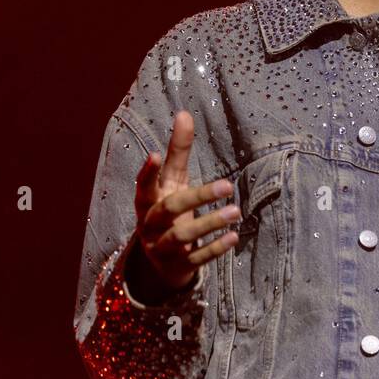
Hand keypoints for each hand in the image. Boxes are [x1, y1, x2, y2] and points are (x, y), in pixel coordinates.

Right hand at [131, 110, 239, 292]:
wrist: (162, 262)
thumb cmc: (168, 209)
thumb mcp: (172, 182)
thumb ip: (177, 151)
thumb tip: (184, 113)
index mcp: (147, 202)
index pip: (143, 186)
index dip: (147, 172)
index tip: (155, 153)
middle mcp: (150, 225)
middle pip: (169, 209)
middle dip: (198, 196)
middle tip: (228, 185)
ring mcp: (163, 247)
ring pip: (182, 236)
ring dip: (210, 223)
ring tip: (236, 211)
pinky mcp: (179, 265)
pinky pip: (197, 257)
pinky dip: (214, 248)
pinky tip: (234, 237)